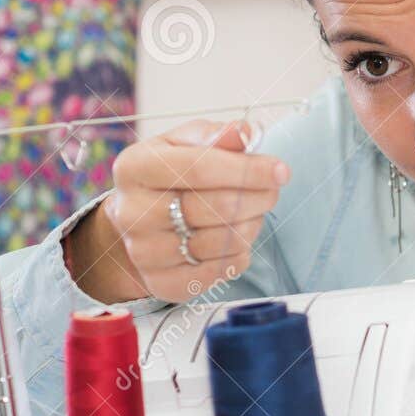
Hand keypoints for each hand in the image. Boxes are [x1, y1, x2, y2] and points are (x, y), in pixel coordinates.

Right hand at [66, 120, 289, 303]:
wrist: (138, 221)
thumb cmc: (169, 174)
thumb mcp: (184, 144)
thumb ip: (214, 136)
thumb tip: (243, 132)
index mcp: (135, 168)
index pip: (200, 168)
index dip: (248, 170)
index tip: (282, 170)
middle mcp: (133, 212)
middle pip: (217, 208)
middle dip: (258, 198)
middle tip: (272, 191)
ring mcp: (144, 252)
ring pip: (223, 242)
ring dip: (250, 225)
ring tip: (250, 213)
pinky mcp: (162, 283)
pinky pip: (219, 271)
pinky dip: (238, 254)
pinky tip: (236, 239)